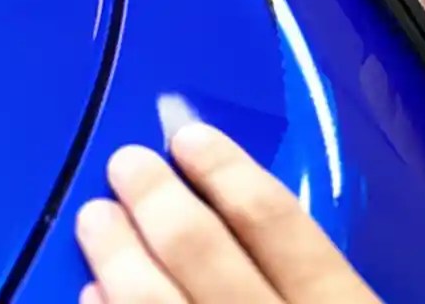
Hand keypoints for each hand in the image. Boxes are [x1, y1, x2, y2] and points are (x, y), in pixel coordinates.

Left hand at [75, 123, 379, 302]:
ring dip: (117, 251)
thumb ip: (333, 278)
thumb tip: (276, 221)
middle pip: (202, 249)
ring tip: (98, 216)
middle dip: (157, 197)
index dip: (226, 170)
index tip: (194, 136)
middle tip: (129, 163)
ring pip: (154, 299)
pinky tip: (92, 294)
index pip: (274, 220)